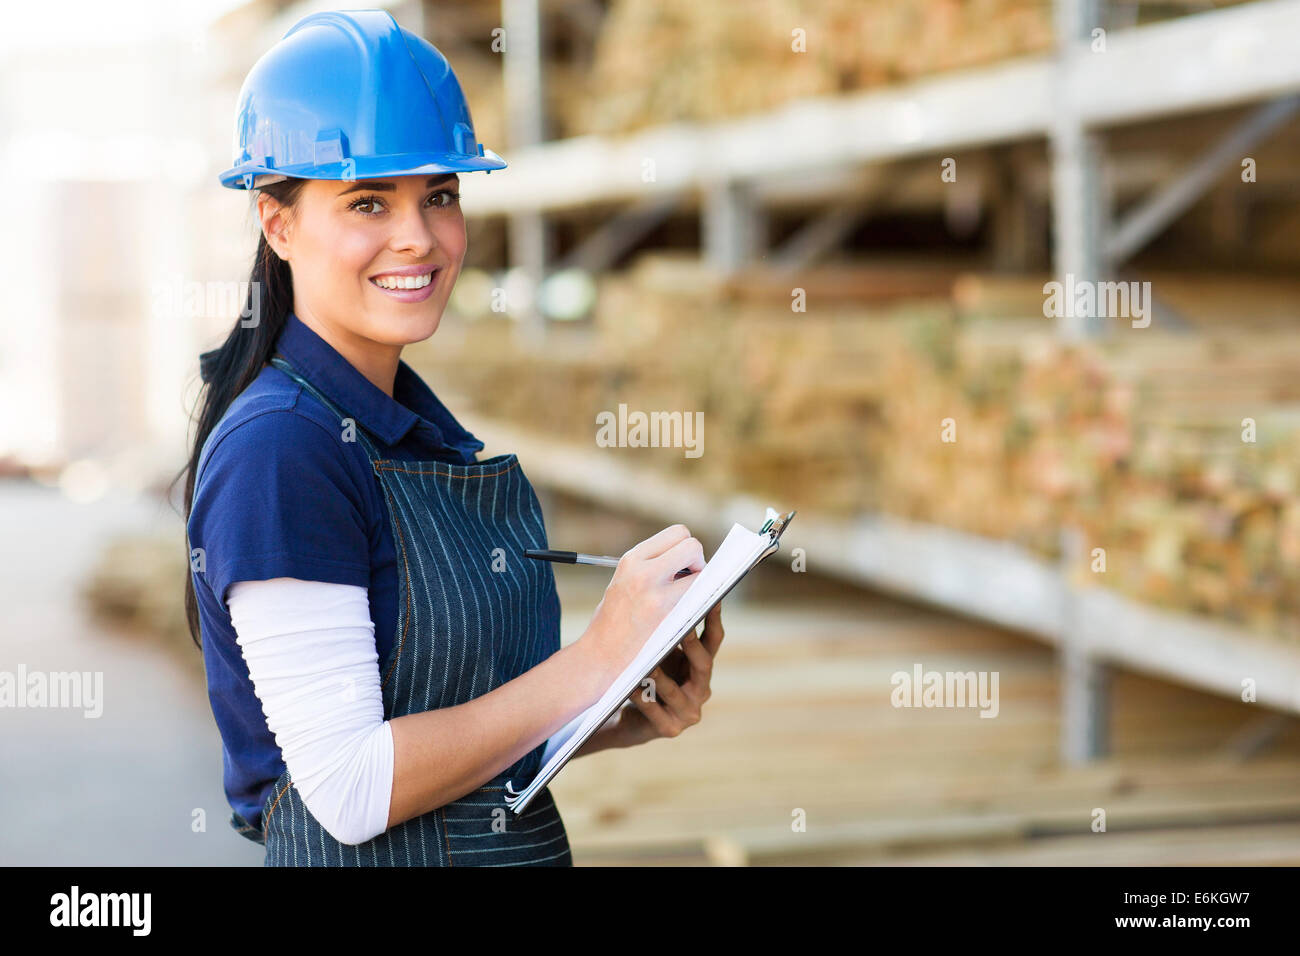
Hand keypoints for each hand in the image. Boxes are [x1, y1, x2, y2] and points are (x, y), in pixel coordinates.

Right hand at [577, 525, 705, 698]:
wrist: (600, 657)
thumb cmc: (612, 623)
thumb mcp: (623, 583)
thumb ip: (649, 568)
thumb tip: (686, 561)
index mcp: (631, 559)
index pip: (677, 533)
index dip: (685, 548)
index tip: (682, 567)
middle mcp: (642, 569)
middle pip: (692, 543)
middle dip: (698, 560)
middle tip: (691, 581)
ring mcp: (655, 591)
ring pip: (701, 568)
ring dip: (703, 580)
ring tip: (692, 597)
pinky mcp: (666, 613)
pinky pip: (700, 593)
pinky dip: (703, 600)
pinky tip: (694, 611)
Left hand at [611, 600, 723, 747]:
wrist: (628, 718)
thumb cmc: (646, 678)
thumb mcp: (660, 654)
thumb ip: (666, 634)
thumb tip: (664, 594)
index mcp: (701, 668)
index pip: (713, 641)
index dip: (713, 619)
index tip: (711, 597)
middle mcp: (701, 690)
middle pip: (703, 665)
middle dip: (691, 645)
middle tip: (682, 628)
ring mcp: (688, 712)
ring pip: (674, 691)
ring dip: (660, 676)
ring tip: (647, 663)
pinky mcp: (670, 728)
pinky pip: (654, 711)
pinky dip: (642, 697)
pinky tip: (630, 686)